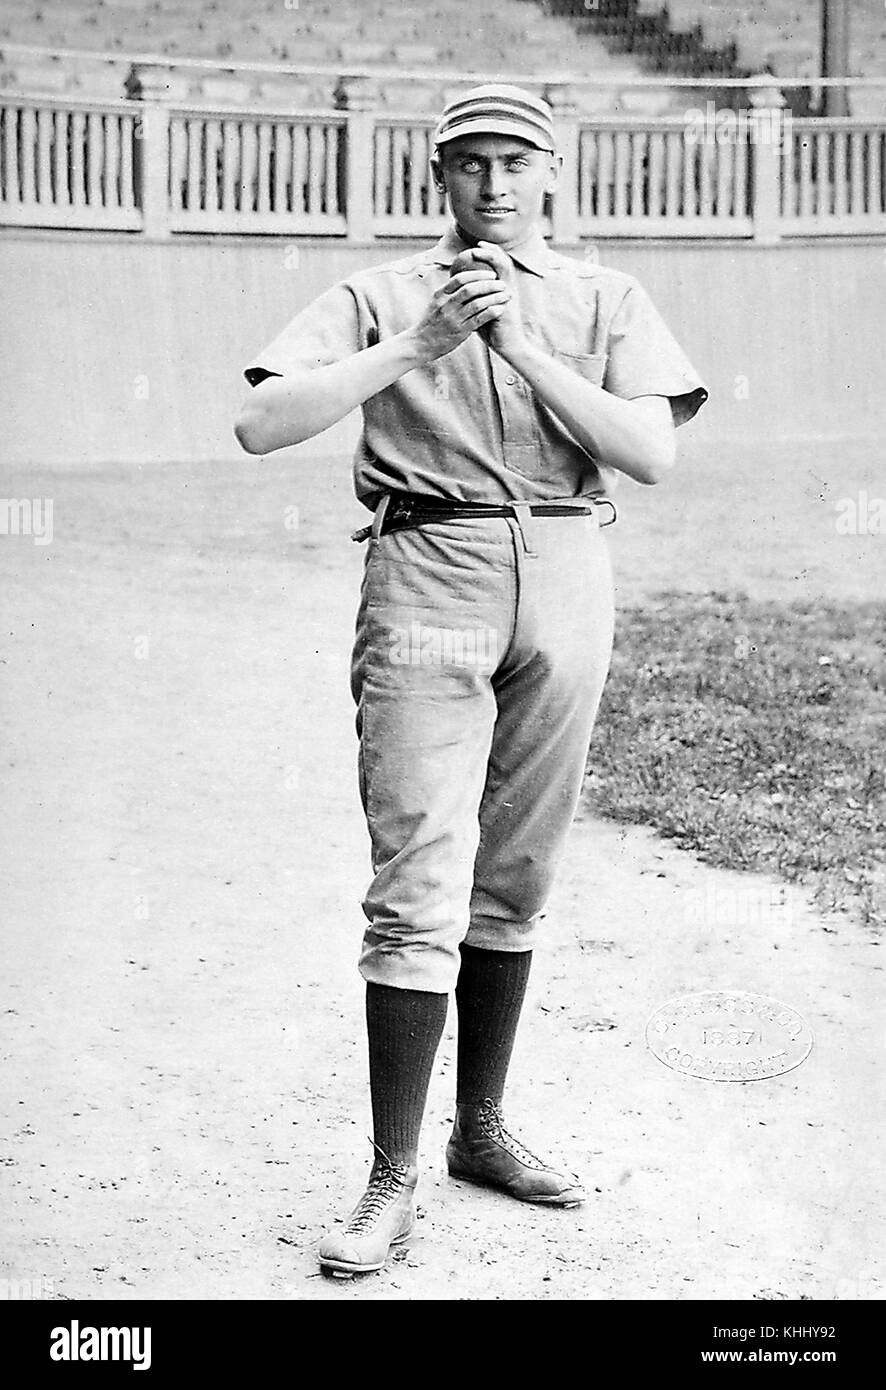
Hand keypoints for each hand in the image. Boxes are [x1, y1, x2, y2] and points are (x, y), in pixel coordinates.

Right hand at [410, 264, 511, 362]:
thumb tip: (463, 278)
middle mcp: (446, 305)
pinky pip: (479, 319)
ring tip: (506, 295)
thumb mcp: (435, 303)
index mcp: (441, 295)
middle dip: (489, 284)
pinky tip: (501, 309)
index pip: (460, 278)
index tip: (490, 273)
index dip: (478, 274)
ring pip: (477, 303)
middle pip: (471, 289)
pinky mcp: (460, 332)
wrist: (420, 344)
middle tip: (502, 283)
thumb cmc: (430, 323)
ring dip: (494, 297)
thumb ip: (449, 292)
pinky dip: (491, 312)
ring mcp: (453, 319)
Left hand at [456, 242, 525, 359]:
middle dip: (491, 250)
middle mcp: (508, 288)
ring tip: (475, 250)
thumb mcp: (480, 311)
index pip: (498, 266)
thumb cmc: (492, 331)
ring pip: (504, 265)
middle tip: (477, 243)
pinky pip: (502, 278)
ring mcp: (509, 292)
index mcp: (503, 290)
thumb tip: (457, 292)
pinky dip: (491, 269)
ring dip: (490, 255)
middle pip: (503, 260)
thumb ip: (473, 299)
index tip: (475, 248)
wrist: (506, 345)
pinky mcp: (508, 298)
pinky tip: (478, 268)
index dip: (489, 254)